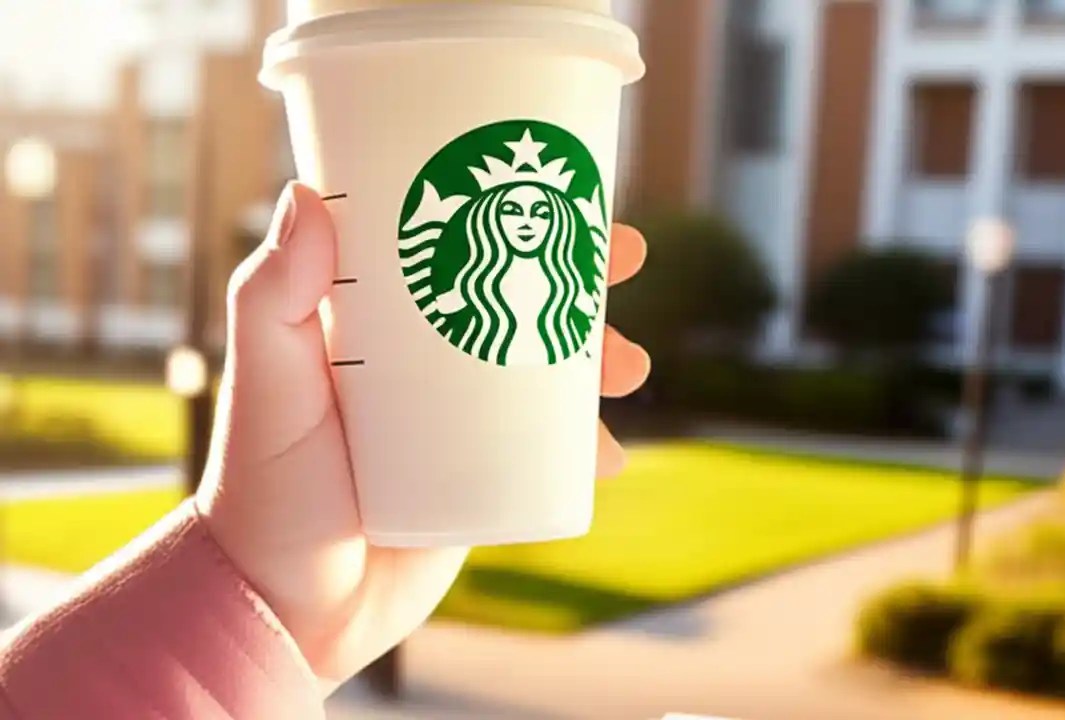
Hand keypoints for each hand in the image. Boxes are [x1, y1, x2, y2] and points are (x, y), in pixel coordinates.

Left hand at [194, 183, 649, 691]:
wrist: (285, 607)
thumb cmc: (260, 488)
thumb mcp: (264, 383)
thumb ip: (271, 297)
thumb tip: (308, 194)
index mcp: (379, 324)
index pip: (455, 247)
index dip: (511, 213)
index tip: (564, 188)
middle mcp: (426, 366)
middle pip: (520, 302)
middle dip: (582, 280)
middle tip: (624, 262)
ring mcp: (460, 425)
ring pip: (549, 376)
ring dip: (601, 362)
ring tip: (630, 370)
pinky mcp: (484, 480)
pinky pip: (550, 454)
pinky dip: (589, 448)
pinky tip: (609, 457)